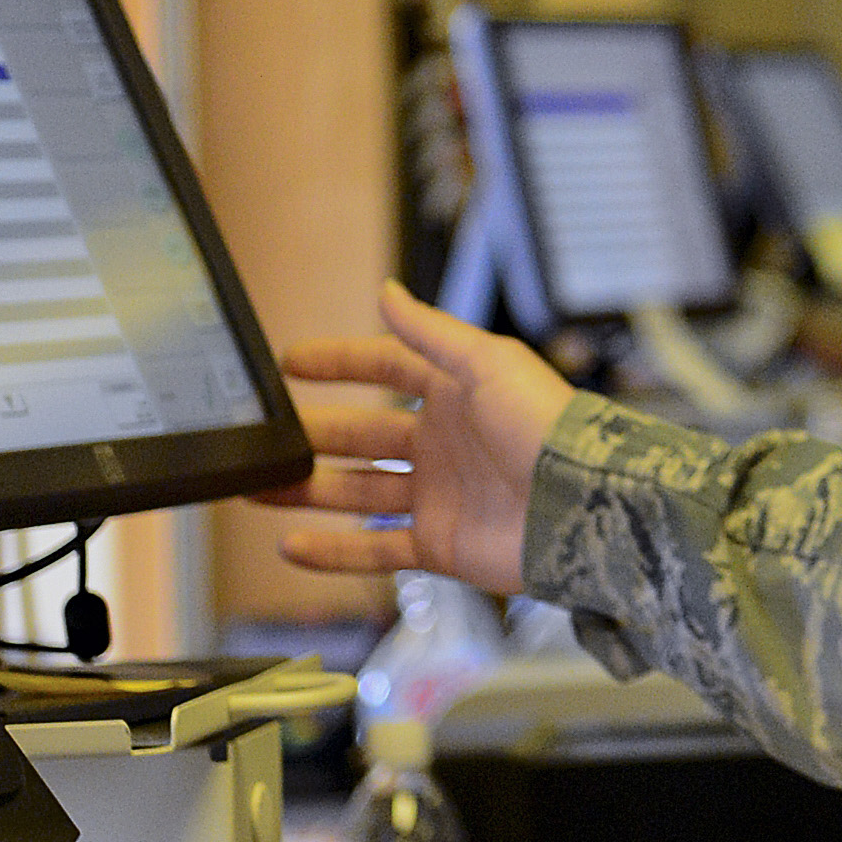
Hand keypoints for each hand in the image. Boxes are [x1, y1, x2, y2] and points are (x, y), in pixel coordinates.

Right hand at [260, 282, 573, 599]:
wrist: (584, 505)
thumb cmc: (549, 427)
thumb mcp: (487, 362)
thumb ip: (430, 332)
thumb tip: (388, 291)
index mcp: (455, 393)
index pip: (385, 368)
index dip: (339, 363)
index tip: (289, 362)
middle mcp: (443, 444)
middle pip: (362, 436)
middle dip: (312, 433)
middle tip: (263, 433)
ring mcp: (439, 495)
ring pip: (357, 493)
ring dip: (307, 491)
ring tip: (257, 486)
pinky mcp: (441, 544)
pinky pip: (375, 550)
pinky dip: (332, 551)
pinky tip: (290, 544)